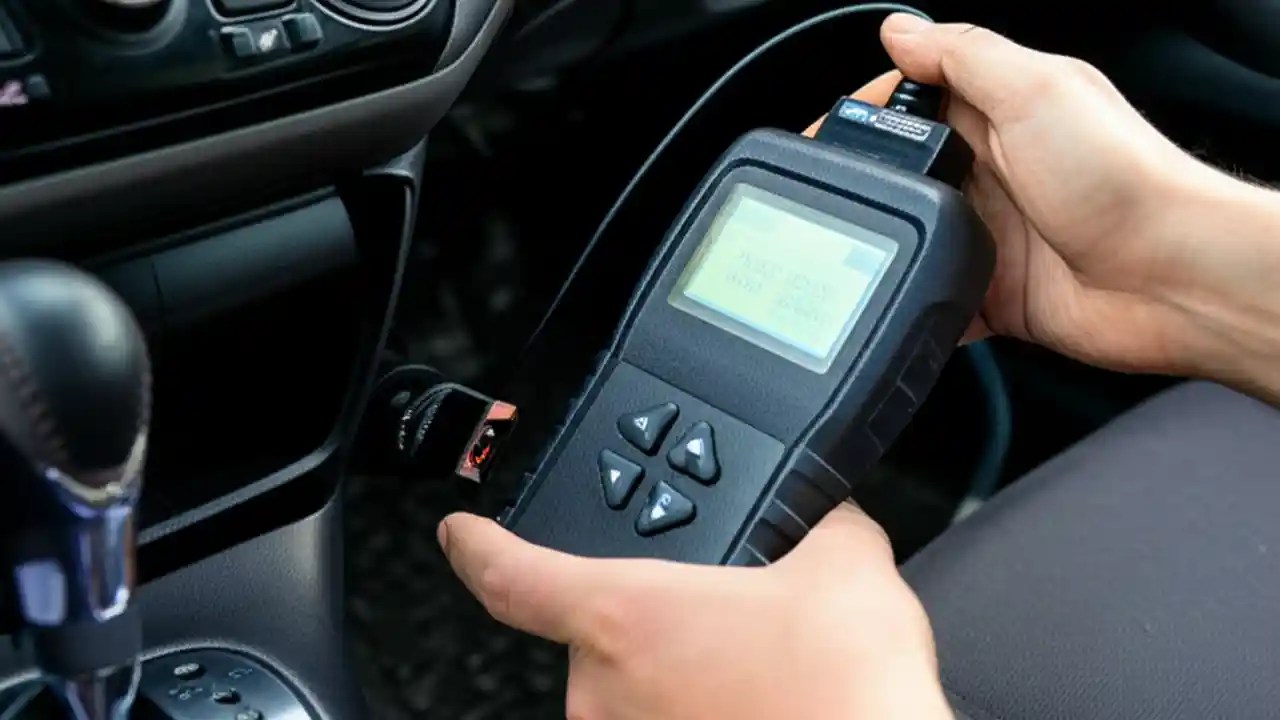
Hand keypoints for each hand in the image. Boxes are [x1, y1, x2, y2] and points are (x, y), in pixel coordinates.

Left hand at [438, 504, 952, 719]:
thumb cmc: (845, 687)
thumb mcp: (842, 560)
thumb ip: (815, 521)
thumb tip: (821, 516)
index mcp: (624, 614)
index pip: (510, 574)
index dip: (477, 547)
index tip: (460, 533)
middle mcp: (607, 689)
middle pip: (596, 630)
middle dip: (651, 613)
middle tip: (723, 611)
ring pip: (633, 685)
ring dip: (675, 667)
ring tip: (754, 663)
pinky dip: (694, 706)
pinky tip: (755, 700)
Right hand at [813, 16, 1279, 400]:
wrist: (1173, 281)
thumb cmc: (1125, 181)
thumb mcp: (1036, 91)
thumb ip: (962, 58)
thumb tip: (899, 29)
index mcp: (1004, 110)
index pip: (916, 96)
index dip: (868, 109)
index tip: (825, 132)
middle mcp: (997, 168)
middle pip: (907, 169)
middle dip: (871, 183)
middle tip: (832, 199)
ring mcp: (997, 232)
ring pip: (918, 235)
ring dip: (894, 244)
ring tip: (862, 252)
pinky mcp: (999, 292)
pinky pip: (941, 296)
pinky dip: (922, 301)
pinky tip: (909, 300)